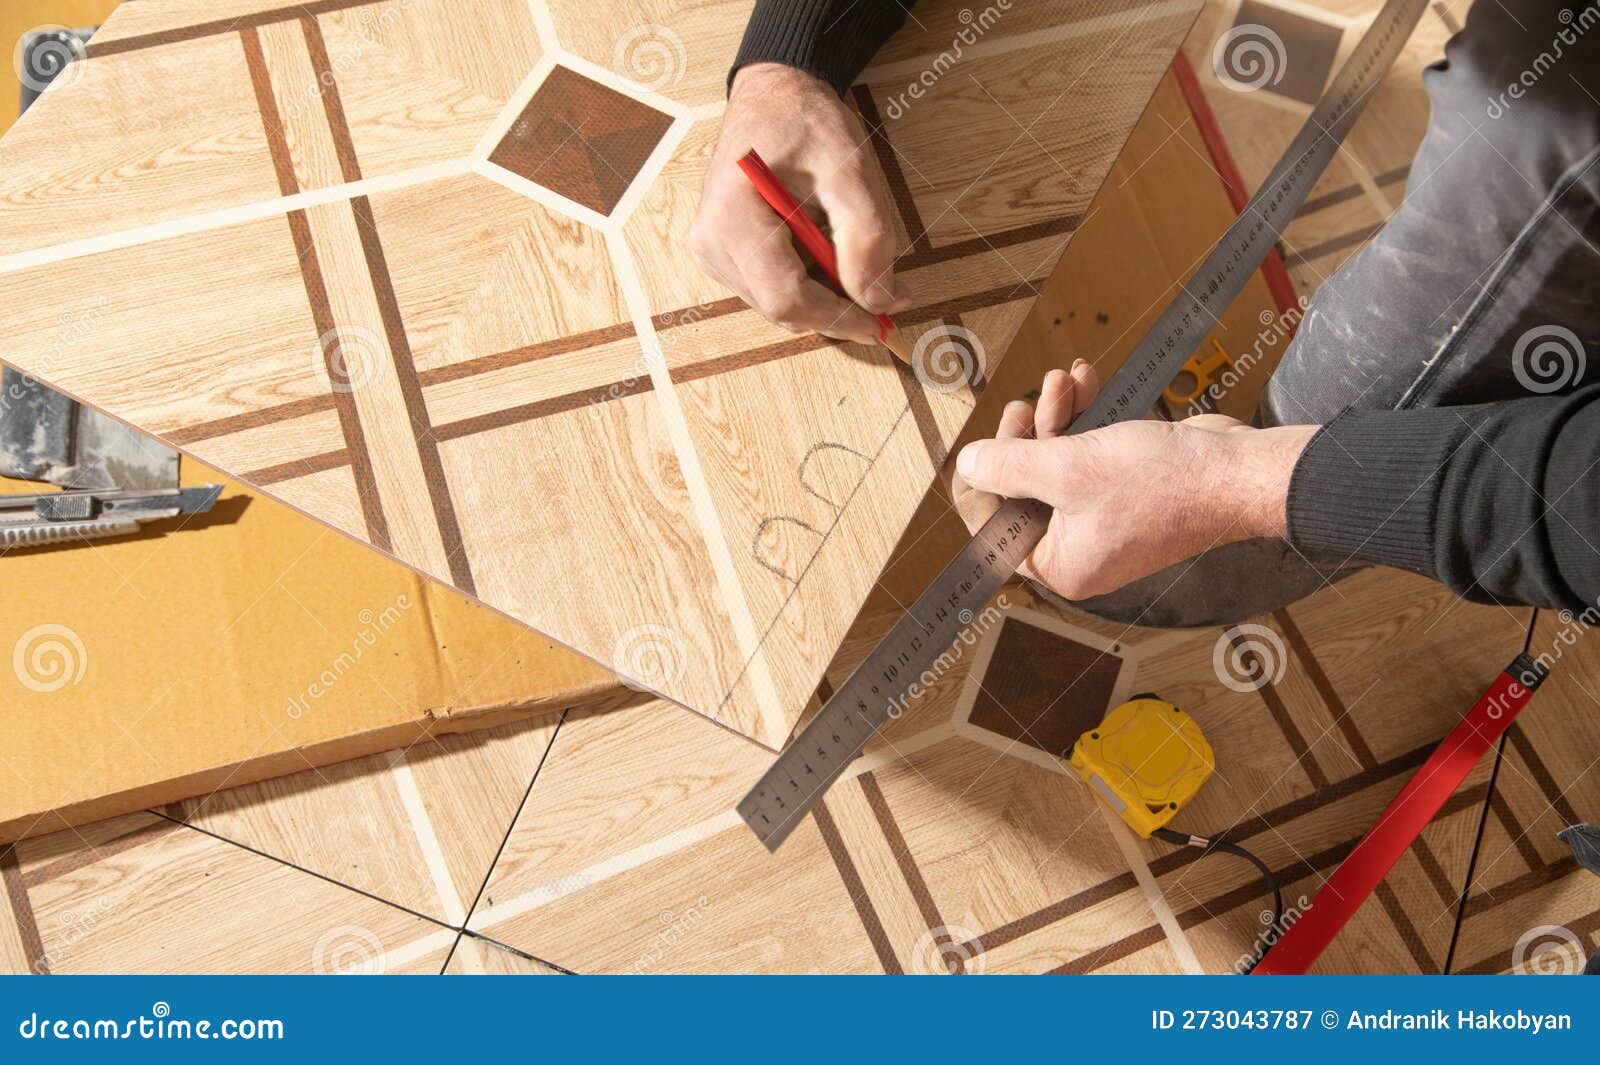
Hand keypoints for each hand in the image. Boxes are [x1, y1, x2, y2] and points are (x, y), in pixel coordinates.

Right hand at [692, 63, 909, 345]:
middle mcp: (711, 243)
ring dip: (823, 294)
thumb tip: (881, 301)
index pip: (785, 298)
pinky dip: (807, 282)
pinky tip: (823, 247)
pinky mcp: (721, 254)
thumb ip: (868, 237)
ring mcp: (711, 251)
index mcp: (733, 218)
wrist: (773, 96)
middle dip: (835, 309)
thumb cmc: (806, 122)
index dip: (838, 319)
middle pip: (781, 309)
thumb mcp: (850, 168)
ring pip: (778, 305)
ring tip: (847, 249)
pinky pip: (770, 289)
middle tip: (884, 291)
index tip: (882, 323)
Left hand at [950, 363, 1316, 600]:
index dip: (982, 484)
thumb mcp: (1068, 469)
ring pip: (1056, 462)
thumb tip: (967, 465)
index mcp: (1062, 565)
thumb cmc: (1165, 483)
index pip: (997, 531)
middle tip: (1023, 406)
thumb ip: (1008, 466)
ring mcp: (1105, 517)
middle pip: (1024, 489)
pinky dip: (1083, 417)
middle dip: (1024, 436)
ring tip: (1062, 381)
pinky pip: (1088, 452)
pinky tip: (1084, 381)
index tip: (982, 446)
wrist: (1237, 471)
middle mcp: (1081, 548)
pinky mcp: (1127, 488)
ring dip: (1054, 416)